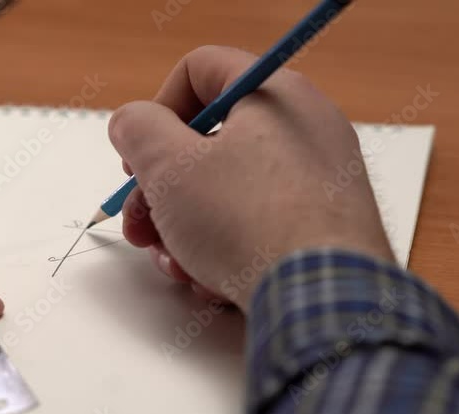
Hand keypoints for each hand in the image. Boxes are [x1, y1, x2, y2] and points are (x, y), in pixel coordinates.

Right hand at [108, 46, 393, 311]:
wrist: (322, 298)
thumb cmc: (251, 223)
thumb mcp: (170, 167)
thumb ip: (138, 131)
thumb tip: (133, 123)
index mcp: (275, 95)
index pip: (202, 70)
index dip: (157, 108)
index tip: (140, 154)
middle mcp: (306, 130)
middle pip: (210, 142)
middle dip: (162, 189)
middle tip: (141, 223)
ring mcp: (321, 181)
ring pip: (230, 191)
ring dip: (186, 228)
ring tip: (175, 264)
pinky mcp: (325, 228)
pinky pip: (261, 226)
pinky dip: (227, 249)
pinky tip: (210, 281)